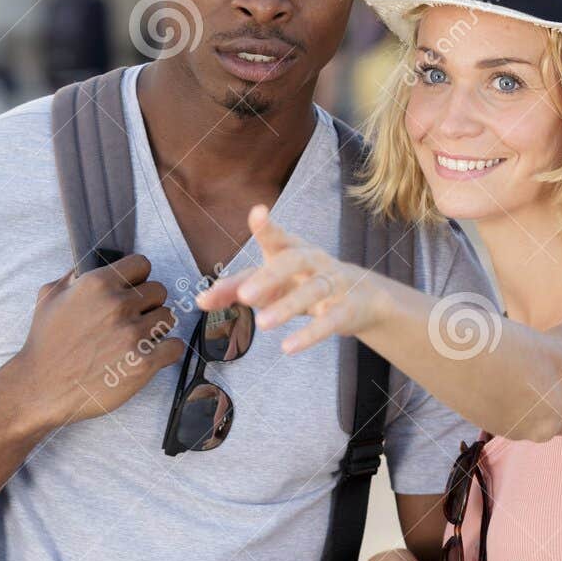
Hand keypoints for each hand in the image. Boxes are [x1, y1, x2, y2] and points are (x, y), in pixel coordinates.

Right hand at [11, 253, 185, 431]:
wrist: (41, 388)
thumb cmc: (44, 343)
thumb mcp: (49, 296)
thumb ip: (73, 276)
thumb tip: (89, 264)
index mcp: (97, 283)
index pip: (142, 264)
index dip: (138, 278)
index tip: (132, 291)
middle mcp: (118, 305)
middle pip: (159, 290)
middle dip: (149, 303)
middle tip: (134, 319)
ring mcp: (133, 334)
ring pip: (168, 317)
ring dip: (157, 328)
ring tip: (138, 339)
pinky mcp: (143, 363)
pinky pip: (175, 346)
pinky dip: (166, 351)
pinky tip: (150, 356)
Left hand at [195, 205, 391, 353]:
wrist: (362, 298)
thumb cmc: (305, 284)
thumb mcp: (271, 284)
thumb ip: (235, 290)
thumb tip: (200, 301)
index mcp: (292, 250)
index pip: (277, 238)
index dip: (267, 227)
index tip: (257, 214)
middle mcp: (314, 261)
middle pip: (293, 261)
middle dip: (269, 276)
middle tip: (244, 295)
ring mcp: (334, 283)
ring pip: (312, 291)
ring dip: (287, 307)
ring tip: (263, 324)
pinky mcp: (347, 309)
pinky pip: (330, 320)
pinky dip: (310, 334)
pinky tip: (288, 347)